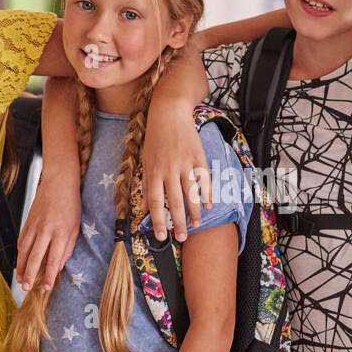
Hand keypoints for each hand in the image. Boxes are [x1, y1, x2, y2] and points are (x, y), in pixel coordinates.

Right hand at [17, 169, 80, 291]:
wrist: (58, 182)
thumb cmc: (71, 204)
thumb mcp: (75, 227)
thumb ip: (67, 248)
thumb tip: (59, 266)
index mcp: (61, 233)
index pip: (53, 260)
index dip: (49, 276)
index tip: (46, 287)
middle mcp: (45, 231)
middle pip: (34, 258)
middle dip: (30, 275)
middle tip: (27, 288)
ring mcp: (34, 226)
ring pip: (24, 251)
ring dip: (21, 267)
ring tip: (20, 280)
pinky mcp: (27, 222)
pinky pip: (22, 241)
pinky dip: (19, 254)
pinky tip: (19, 263)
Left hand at [143, 99, 209, 241]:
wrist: (169, 113)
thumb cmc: (156, 139)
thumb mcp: (146, 161)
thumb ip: (146, 186)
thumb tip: (143, 209)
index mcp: (154, 172)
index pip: (156, 202)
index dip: (158, 221)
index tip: (161, 237)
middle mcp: (169, 169)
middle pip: (175, 202)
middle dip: (178, 223)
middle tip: (181, 238)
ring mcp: (185, 163)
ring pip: (191, 193)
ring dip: (194, 212)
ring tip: (195, 225)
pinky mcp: (198, 157)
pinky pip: (204, 179)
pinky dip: (207, 194)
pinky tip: (208, 206)